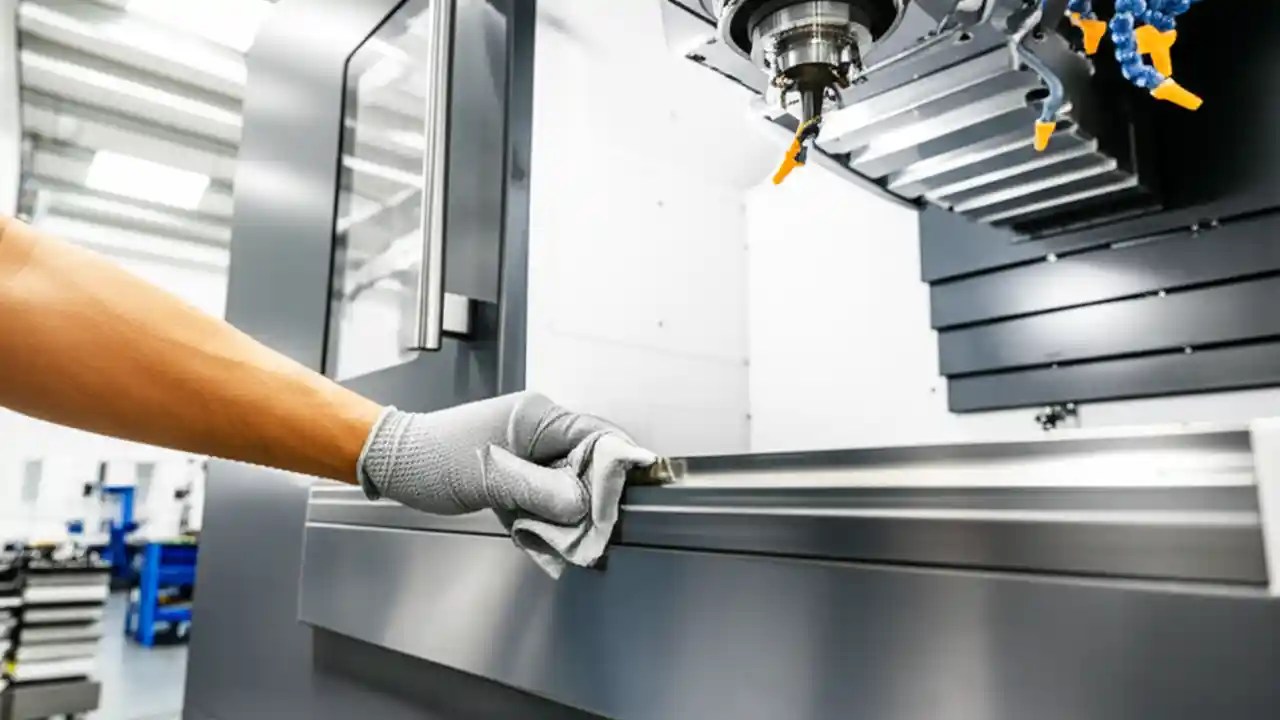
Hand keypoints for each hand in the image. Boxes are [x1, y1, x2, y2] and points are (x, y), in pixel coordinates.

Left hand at [357, 392, 629, 522]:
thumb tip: (584, 505)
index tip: (613, 507)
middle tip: (585, 531)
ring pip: (572, 480)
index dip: (614, 471)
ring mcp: (531, 447)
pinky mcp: (521, 466)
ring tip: (555, 534)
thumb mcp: (490, 478)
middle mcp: (541, 427)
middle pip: (590, 462)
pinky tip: (536, 529)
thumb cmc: (431, 460)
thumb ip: (542, 490)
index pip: (599, 437)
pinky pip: (550, 489)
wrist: (394, 463)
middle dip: (590, 498)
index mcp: (539, 416)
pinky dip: (548, 512)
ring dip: (567, 510)